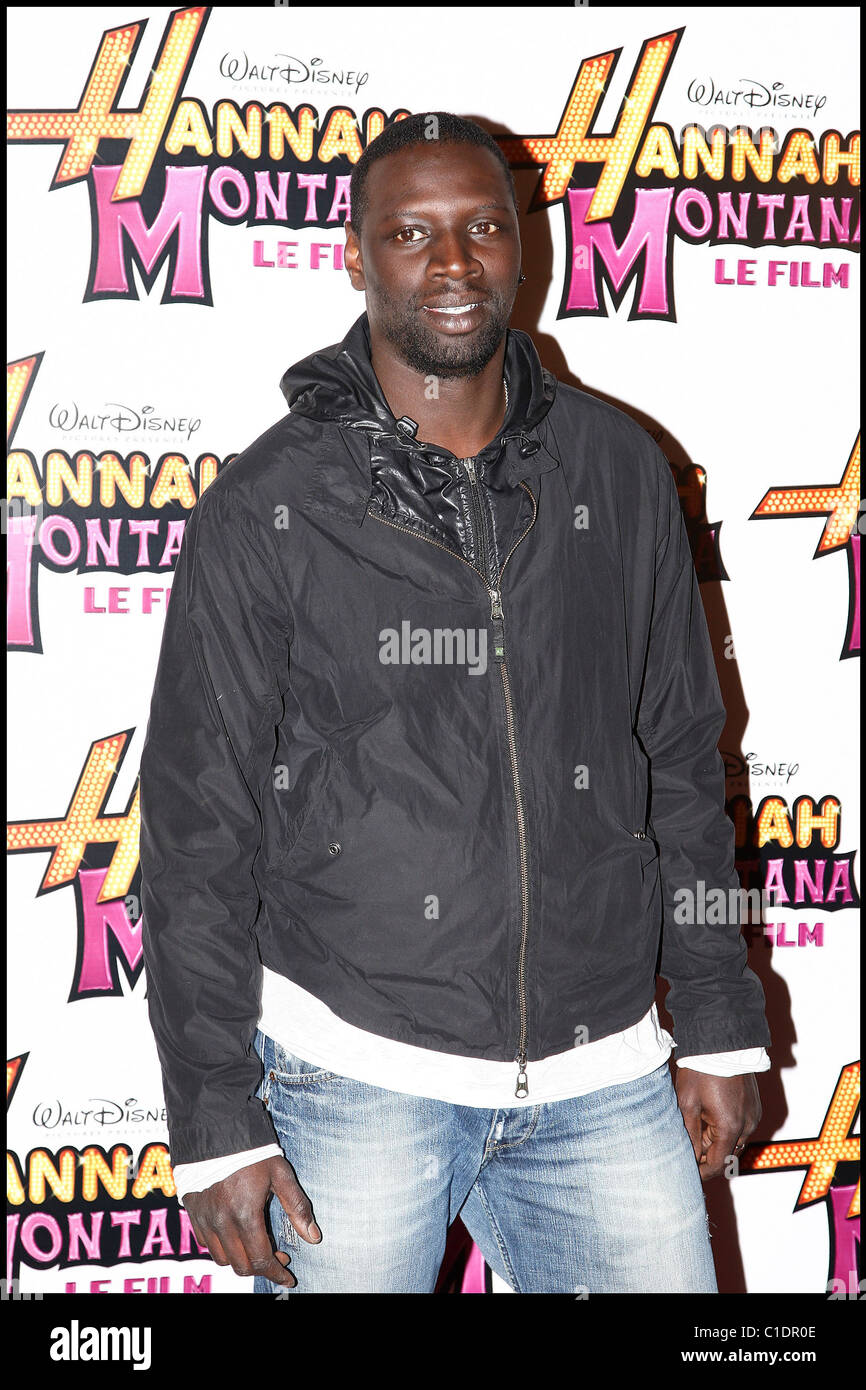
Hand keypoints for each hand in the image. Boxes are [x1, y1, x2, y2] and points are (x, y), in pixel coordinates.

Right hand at [183, 1155, 321, 1286]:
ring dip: (241, 1260)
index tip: (288, 1276)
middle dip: (262, 1267)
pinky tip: (235, 1234)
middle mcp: (222, 1222)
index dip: (276, 1273)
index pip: (261, 1260)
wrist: (214, 1129)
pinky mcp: (193, 1213)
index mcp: (246, 1215)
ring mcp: (205, 1219)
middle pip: (241, 1265)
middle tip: (277, 1256)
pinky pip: (206, 1243)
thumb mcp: (281, 1174)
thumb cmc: (251, 1151)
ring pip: (222, 1259)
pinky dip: (222, 1248)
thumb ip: (297, 1207)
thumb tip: (314, 1237)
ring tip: (257, 1246)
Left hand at [675, 1071, 761, 1180]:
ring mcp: (753, 1116)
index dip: (702, 1171)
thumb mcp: (687, 1104)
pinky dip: (727, 1129)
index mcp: (730, 1128)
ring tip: (696, 1128)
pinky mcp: (754, 1106)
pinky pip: (741, 1127)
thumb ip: (690, 1135)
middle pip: (728, 1155)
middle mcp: (747, 1125)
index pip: (718, 1164)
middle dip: (709, 1157)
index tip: (688, 1171)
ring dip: (717, 1142)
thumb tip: (690, 1158)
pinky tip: (710, 1117)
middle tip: (688, 1151)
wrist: (721, 1043)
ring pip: (735, 1141)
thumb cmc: (701, 1071)